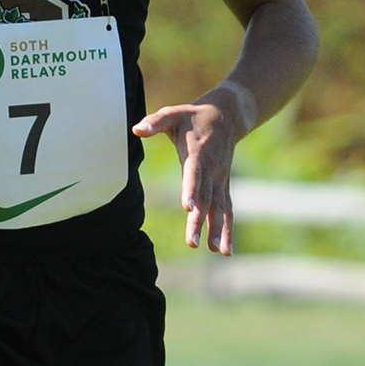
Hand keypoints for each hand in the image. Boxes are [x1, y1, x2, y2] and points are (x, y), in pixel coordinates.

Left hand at [133, 96, 242, 254]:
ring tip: (216, 251)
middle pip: (206, 198)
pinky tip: (225, 251)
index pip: (194, 174)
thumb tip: (136, 128)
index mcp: (198, 153)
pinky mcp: (223, 186)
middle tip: (193, 243)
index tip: (187, 207)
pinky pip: (227, 210)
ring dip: (218, 230)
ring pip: (220, 208)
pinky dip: (228, 230)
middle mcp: (212, 170)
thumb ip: (155, 122)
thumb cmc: (192, 117)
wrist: (226, 115)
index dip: (191, 190)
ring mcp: (220, 180)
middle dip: (199, 221)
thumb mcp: (173, 114)